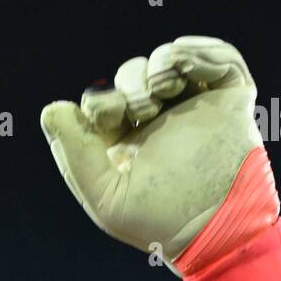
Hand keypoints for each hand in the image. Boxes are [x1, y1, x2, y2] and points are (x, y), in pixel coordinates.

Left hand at [40, 36, 263, 260]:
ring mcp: (194, 107)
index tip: (110, 115)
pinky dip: (199, 50)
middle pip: (133, 76)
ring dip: (160, 63)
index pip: (103, 102)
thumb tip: (52, 109)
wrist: (216, 230)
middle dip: (131, 82)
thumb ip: (75, 156)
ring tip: (162, 86)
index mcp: (127, 143)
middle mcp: (159, 122)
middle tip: (142, 106)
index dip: (101, 100)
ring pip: (170, 61)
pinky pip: (217, 56)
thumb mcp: (106, 198)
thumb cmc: (159, 225)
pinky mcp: (229, 98)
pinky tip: (183, 65)